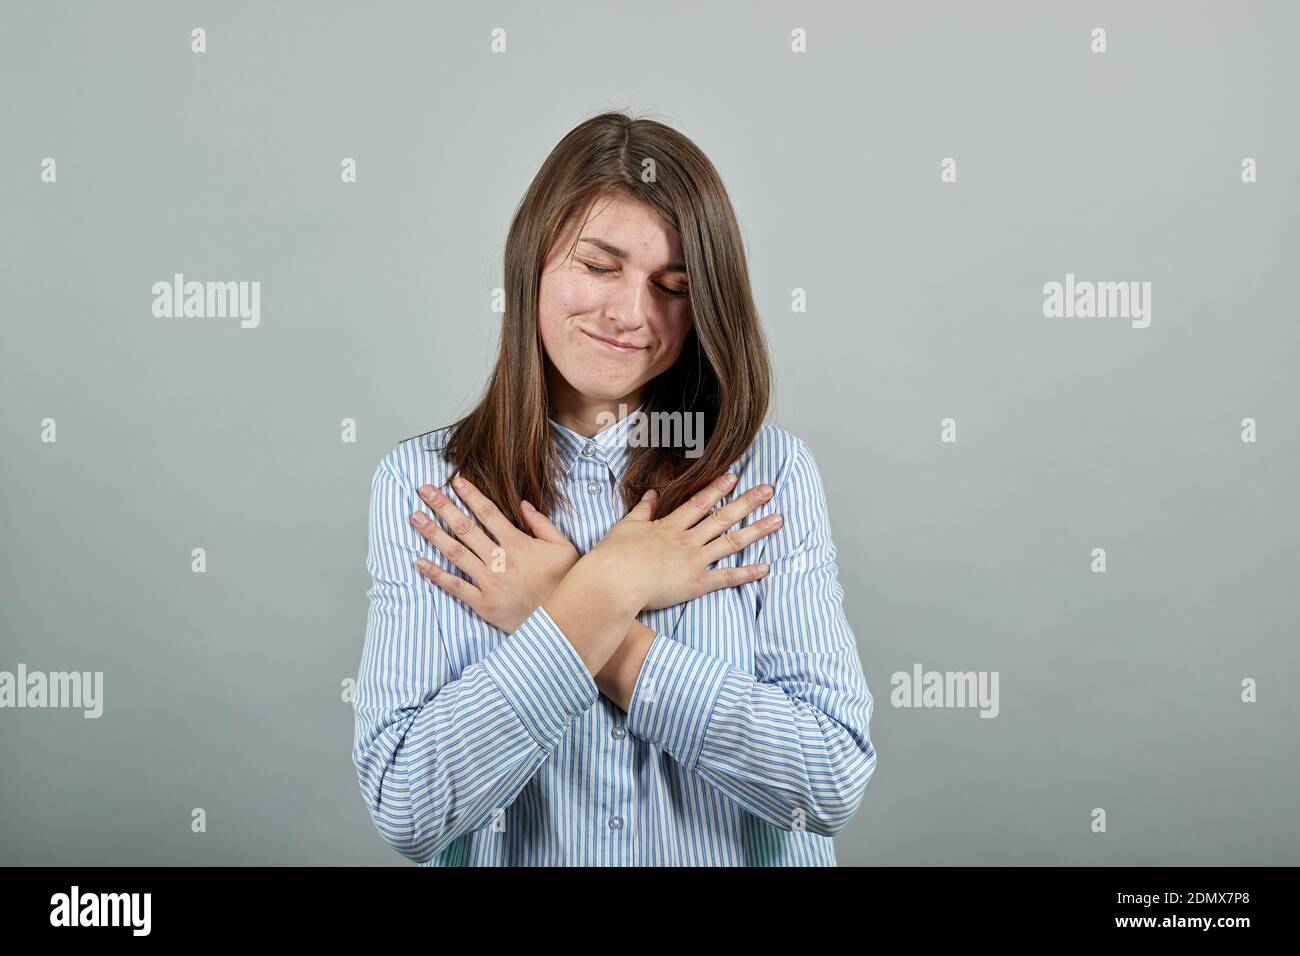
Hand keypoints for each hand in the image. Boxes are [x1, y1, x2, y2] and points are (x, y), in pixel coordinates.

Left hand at [410, 474, 578, 633]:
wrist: (564, 622)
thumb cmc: (564, 583)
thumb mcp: (564, 548)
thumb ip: (543, 524)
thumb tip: (523, 504)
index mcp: (518, 544)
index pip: (488, 513)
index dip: (470, 494)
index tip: (454, 480)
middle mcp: (500, 560)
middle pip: (465, 528)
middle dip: (443, 506)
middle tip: (424, 490)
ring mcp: (490, 582)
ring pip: (456, 553)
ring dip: (433, 534)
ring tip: (415, 517)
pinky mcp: (484, 604)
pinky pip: (456, 587)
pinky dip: (436, 575)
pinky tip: (419, 562)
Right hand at [583, 472, 781, 611]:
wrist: (612, 582)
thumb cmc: (613, 557)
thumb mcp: (625, 527)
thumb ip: (642, 511)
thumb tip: (651, 494)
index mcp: (669, 526)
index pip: (699, 502)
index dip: (718, 487)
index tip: (735, 475)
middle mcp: (686, 539)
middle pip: (723, 516)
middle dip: (748, 501)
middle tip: (769, 489)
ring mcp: (694, 560)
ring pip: (731, 542)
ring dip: (756, 530)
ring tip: (778, 519)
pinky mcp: (696, 583)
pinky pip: (727, 577)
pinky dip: (747, 572)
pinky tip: (765, 566)